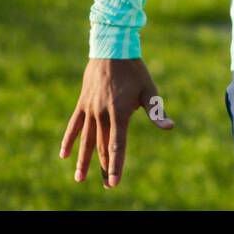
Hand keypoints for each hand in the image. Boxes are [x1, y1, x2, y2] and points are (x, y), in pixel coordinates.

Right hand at [60, 57, 173, 187]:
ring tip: (80, 178)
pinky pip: (74, 124)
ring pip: (86, 139)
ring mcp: (90, 108)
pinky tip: (63, 155)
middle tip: (107, 185)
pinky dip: (69, 140)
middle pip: (102, 146)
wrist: (111, 48)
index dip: (116, 164)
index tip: (114, 182)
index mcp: (119, 112)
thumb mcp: (148, 88)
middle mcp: (102, 113)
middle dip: (104, 167)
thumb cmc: (134, 69)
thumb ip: (156, 110)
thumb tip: (169, 126)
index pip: (117, 145)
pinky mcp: (83, 103)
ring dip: (83, 160)